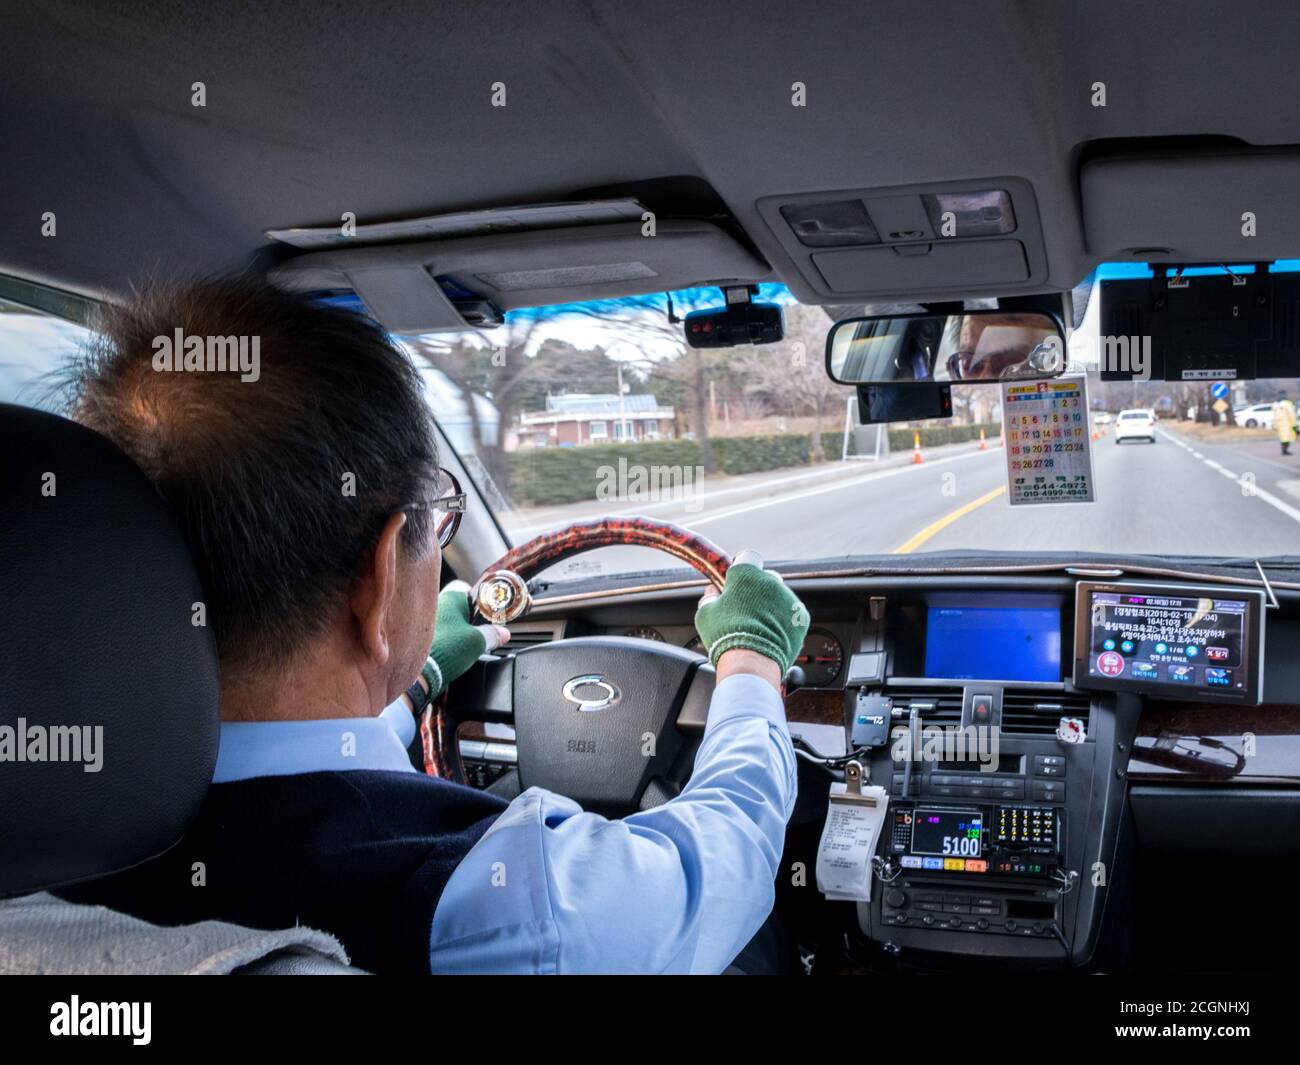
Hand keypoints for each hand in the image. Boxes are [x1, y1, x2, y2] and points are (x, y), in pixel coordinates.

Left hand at [424, 581, 509, 697]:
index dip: (482, 603)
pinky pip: (437, 634)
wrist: (420, 672)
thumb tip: (503, 633)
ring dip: (456, 631)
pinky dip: (445, 641)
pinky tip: (450, 653)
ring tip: (464, 647)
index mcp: (451, 597)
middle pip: (458, 607)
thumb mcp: (478, 642)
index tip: (488, 616)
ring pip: (447, 621)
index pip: (470, 591)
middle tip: (478, 633)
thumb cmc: (446, 650)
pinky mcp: (417, 635)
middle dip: (469, 620)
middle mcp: (435, 604)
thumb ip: (493, 634)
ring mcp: (424, 619)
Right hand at [694, 549, 809, 676]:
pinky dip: (783, 620)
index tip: (737, 580)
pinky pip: (790, 613)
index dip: (742, 568)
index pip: (747, 558)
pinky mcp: (801, 616)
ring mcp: (789, 598)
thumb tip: (712, 593)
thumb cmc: (726, 635)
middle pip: (765, 578)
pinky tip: (771, 634)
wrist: (752, 662)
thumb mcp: (706, 613)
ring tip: (758, 627)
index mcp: (747, 574)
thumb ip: (710, 597)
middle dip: (757, 589)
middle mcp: (771, 580)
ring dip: (770, 606)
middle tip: (746, 607)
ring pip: (779, 596)